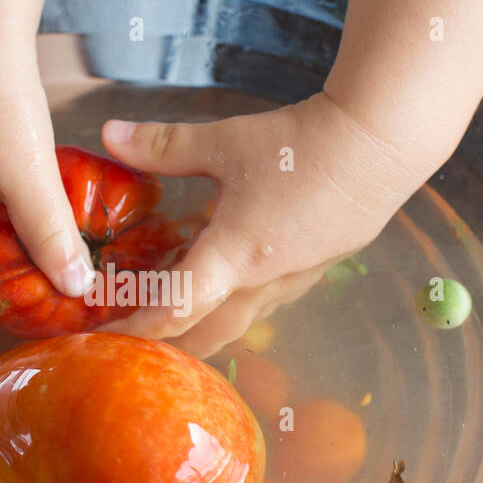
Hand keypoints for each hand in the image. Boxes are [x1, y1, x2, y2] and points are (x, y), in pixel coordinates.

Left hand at [98, 90, 430, 357]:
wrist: (381, 146)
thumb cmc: (301, 147)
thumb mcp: (224, 143)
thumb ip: (163, 144)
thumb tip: (109, 134)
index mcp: (230, 259)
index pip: (171, 312)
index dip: (132, 331)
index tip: (101, 341)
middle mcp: (259, 284)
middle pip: (204, 336)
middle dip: (164, 348)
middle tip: (129, 345)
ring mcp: (290, 282)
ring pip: (236, 323)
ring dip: (199, 329)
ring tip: (168, 320)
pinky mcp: (312, 270)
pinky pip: (263, 302)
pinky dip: (232, 303)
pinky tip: (225, 281)